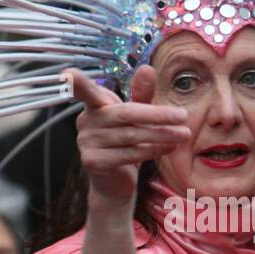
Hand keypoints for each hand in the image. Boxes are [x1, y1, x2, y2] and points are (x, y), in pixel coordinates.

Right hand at [59, 67, 188, 208]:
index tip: (69, 74)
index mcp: (94, 106)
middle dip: (157, 114)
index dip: (77, 83)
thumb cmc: (124, 145)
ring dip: (161, 134)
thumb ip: (140, 94)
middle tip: (183, 115)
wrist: (114, 184)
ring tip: (184, 134)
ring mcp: (87, 143)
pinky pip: (129, 154)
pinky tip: (169, 147)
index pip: (86, 91)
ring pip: (131, 135)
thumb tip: (147, 68)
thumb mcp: (134, 118)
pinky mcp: (94, 162)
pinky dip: (152, 150)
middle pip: (125, 113)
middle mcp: (86, 122)